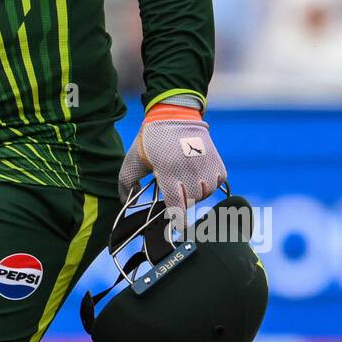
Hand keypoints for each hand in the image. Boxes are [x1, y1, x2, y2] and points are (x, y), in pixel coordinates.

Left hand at [118, 103, 225, 221]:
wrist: (174, 115)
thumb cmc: (152, 140)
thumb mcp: (133, 159)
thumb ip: (126, 182)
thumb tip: (124, 201)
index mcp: (169, 172)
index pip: (178, 205)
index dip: (179, 219)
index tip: (178, 226)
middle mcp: (191, 171)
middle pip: (192, 201)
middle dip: (184, 201)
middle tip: (176, 192)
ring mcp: (207, 166)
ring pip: (206, 193)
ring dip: (197, 193)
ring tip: (186, 182)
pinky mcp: (217, 161)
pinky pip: (217, 183)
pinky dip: (210, 183)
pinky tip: (198, 176)